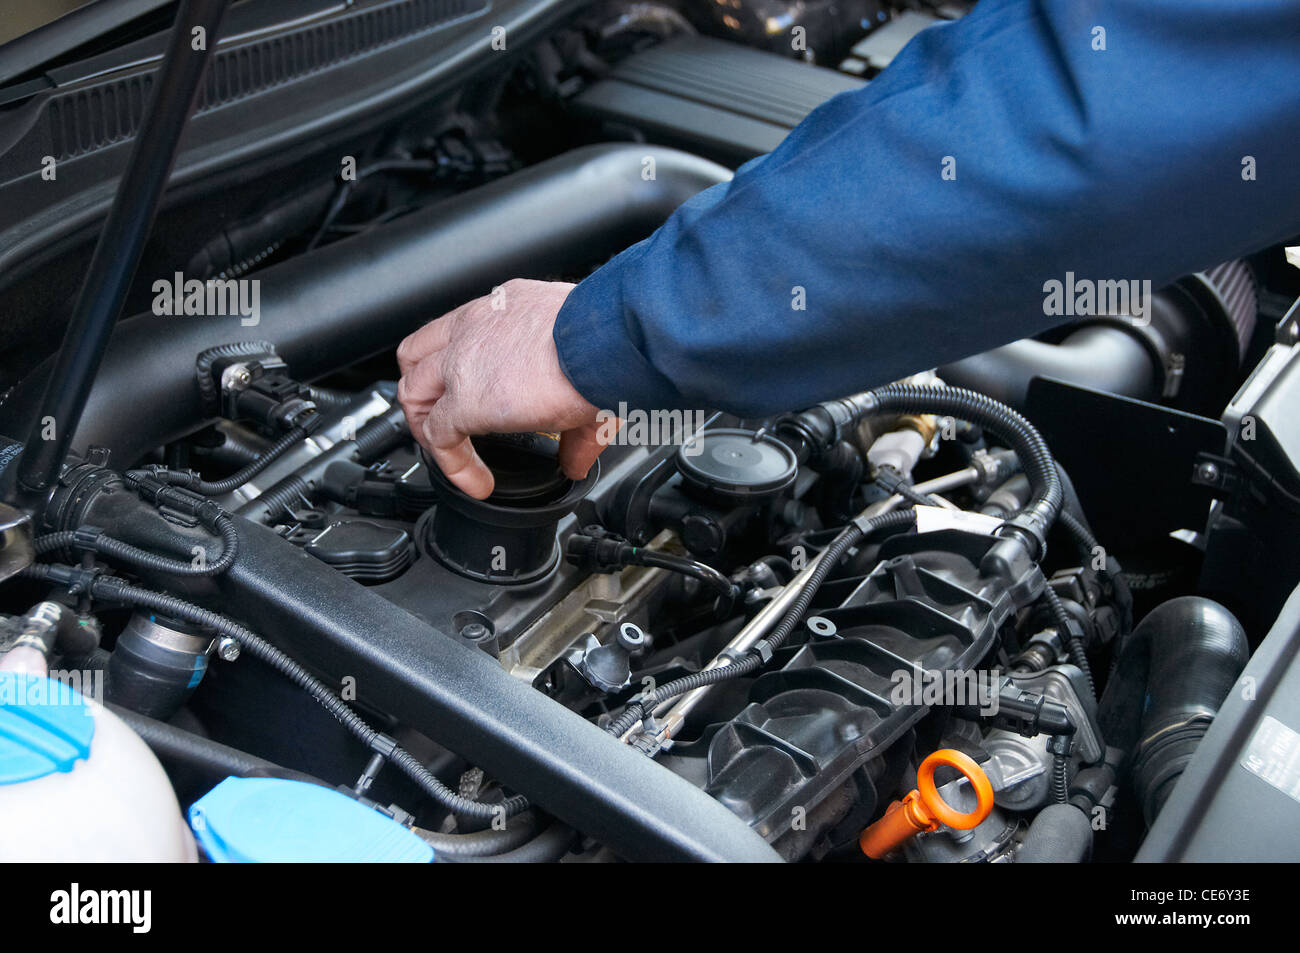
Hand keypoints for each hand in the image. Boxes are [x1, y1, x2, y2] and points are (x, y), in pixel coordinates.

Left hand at [397, 278, 616, 498]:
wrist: (609, 342)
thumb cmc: (607, 343)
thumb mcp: (584, 374)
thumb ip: (573, 425)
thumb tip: (576, 459)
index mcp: (502, 310)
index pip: (454, 333)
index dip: (450, 366)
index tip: (466, 395)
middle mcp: (475, 328)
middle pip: (417, 357)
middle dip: (425, 394)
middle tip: (444, 424)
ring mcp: (462, 361)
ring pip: (414, 392)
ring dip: (426, 429)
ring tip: (451, 455)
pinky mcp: (464, 399)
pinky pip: (437, 437)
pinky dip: (451, 465)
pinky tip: (476, 481)